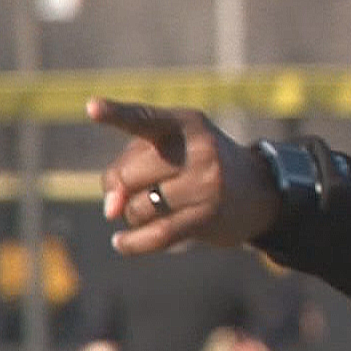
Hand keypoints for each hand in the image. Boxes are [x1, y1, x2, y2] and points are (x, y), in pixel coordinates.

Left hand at [88, 98, 280, 254]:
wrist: (259, 191)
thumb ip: (129, 169)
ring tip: (154, 208)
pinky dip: (132, 242)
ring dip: (133, 214)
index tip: (91, 107)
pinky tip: (121, 243)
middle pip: (127, 175)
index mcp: (186, 123)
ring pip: (138, 207)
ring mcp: (206, 184)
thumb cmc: (199, 166)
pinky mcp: (207, 217)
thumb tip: (110, 210)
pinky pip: (156, 234)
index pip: (145, 119)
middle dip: (120, 187)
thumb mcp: (170, 151)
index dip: (116, 114)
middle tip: (135, 190)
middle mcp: (199, 150)